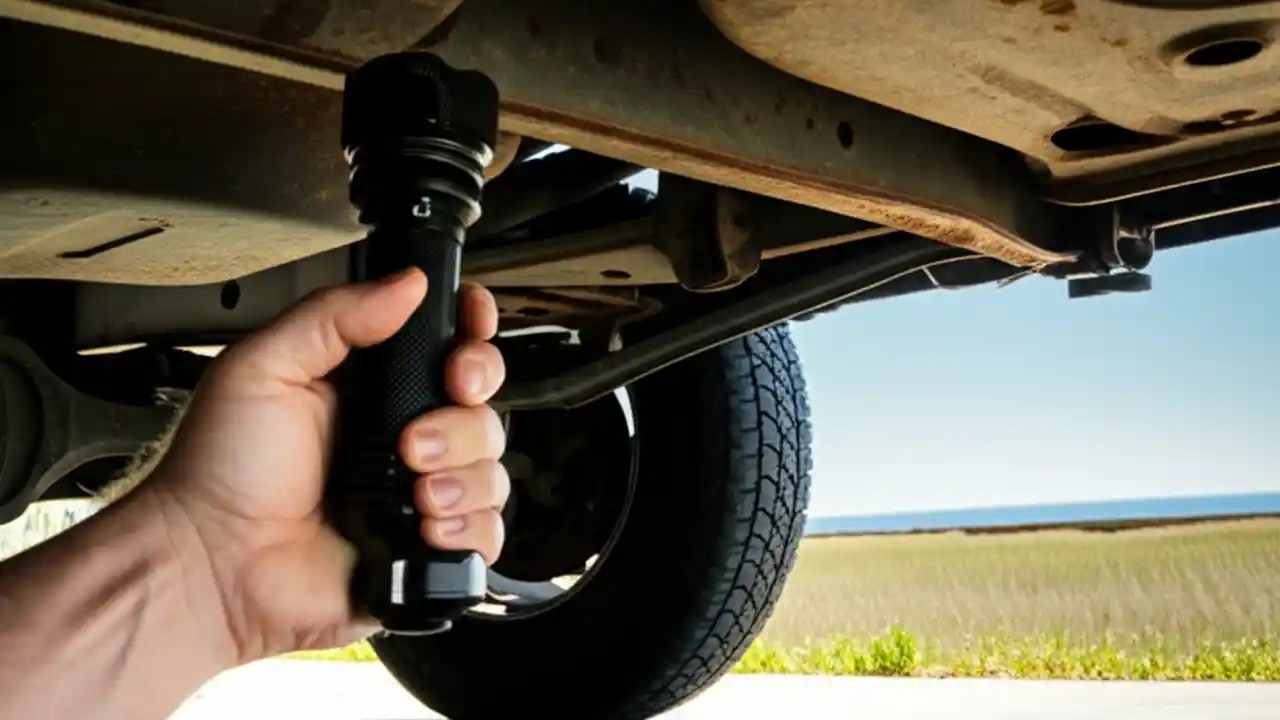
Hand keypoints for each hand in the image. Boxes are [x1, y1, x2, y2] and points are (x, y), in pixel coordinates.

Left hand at [144, 269, 507, 662]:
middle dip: (464, 415)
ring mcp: (418, 492)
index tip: (463, 346)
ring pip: (491, 467)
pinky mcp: (427, 548)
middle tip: (415, 436)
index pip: (449, 346)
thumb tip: (406, 283)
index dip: (472, 338)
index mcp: (371, 387)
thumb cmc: (219, 474)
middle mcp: (403, 435)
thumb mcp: (263, 367)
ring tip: (412, 487)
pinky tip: (423, 526)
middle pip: (483, 405)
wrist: (211, 566)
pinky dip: (467, 527)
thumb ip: (334, 316)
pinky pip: (486, 532)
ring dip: (461, 475)